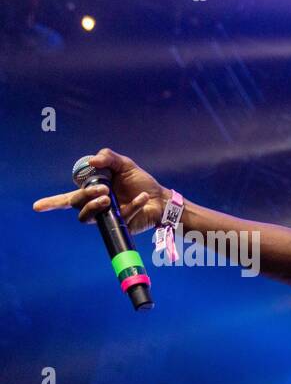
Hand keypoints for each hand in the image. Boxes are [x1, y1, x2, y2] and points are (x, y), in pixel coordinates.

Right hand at [32, 148, 169, 233]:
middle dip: (84, 196)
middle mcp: (96, 206)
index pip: (66, 199)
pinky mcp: (120, 226)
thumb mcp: (124, 164)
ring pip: (88, 217)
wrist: (160, 198)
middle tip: (102, 190)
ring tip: (108, 197)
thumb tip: (91, 162)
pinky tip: (141, 198)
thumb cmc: (139, 182)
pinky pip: (120, 217)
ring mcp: (107, 218)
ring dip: (94, 206)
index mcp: (92, 192)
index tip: (37, 207)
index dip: (51, 203)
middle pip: (76, 205)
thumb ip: (107, 158)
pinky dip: (132, 205)